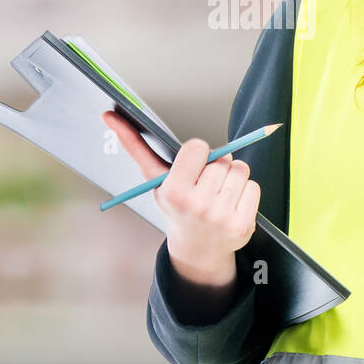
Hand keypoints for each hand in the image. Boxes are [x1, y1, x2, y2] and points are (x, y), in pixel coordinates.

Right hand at [101, 110, 258, 287]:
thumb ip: (135, 145)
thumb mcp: (155, 178)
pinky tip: (231, 203)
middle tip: (206, 183)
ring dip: (233, 177)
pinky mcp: (242, 225)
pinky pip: (253, 187)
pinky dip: (246, 191)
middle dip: (216, 166)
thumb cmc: (176, 206)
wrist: (197, 247)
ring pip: (240, 170)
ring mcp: (221, 217)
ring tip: (218, 192)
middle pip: (222, 159)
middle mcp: (197, 206)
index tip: (193, 165)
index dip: (198, 152)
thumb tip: (110, 116)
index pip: (198, 147)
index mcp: (174, 192)